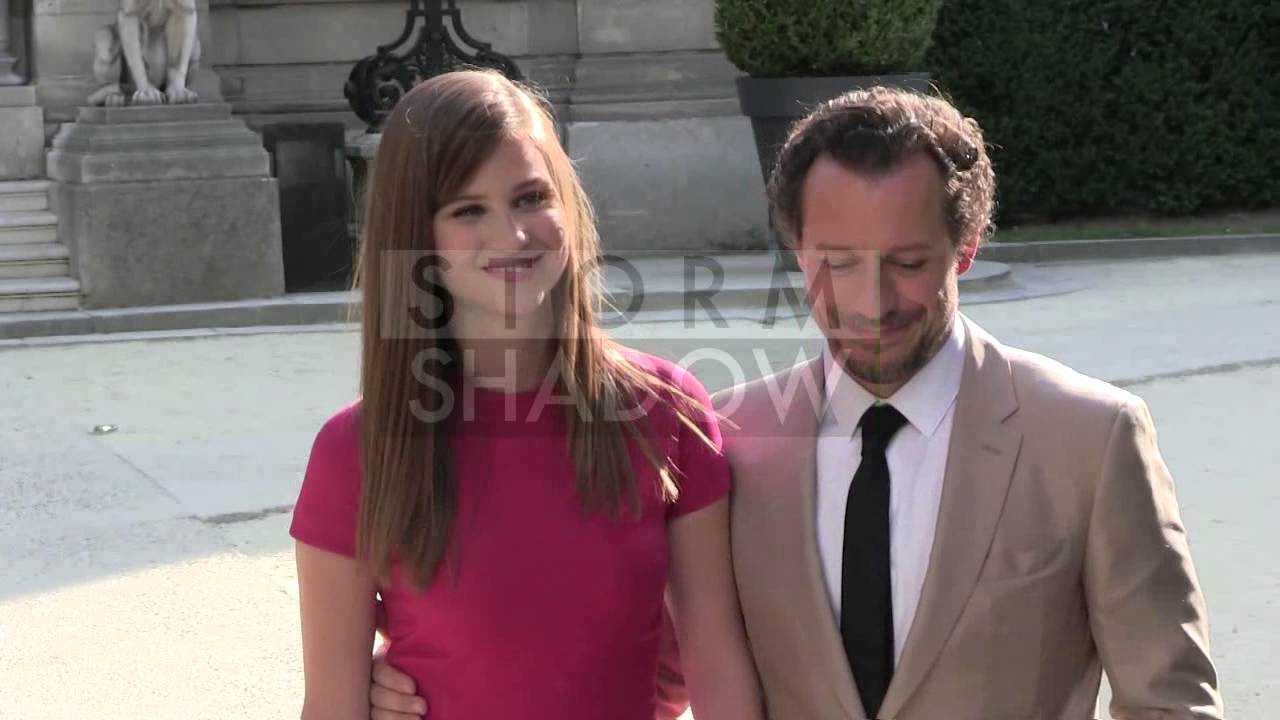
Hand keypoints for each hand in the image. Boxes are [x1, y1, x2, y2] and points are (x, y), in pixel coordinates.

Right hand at [370, 598, 427, 718]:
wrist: (433, 677)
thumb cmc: (421, 650)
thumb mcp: (410, 633)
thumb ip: (397, 615)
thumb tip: (393, 580)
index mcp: (373, 661)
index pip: (377, 671)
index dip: (393, 679)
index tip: (414, 685)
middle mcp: (368, 682)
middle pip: (374, 695)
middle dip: (397, 701)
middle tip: (423, 705)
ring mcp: (370, 701)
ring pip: (375, 712)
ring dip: (397, 715)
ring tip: (420, 715)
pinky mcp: (376, 714)